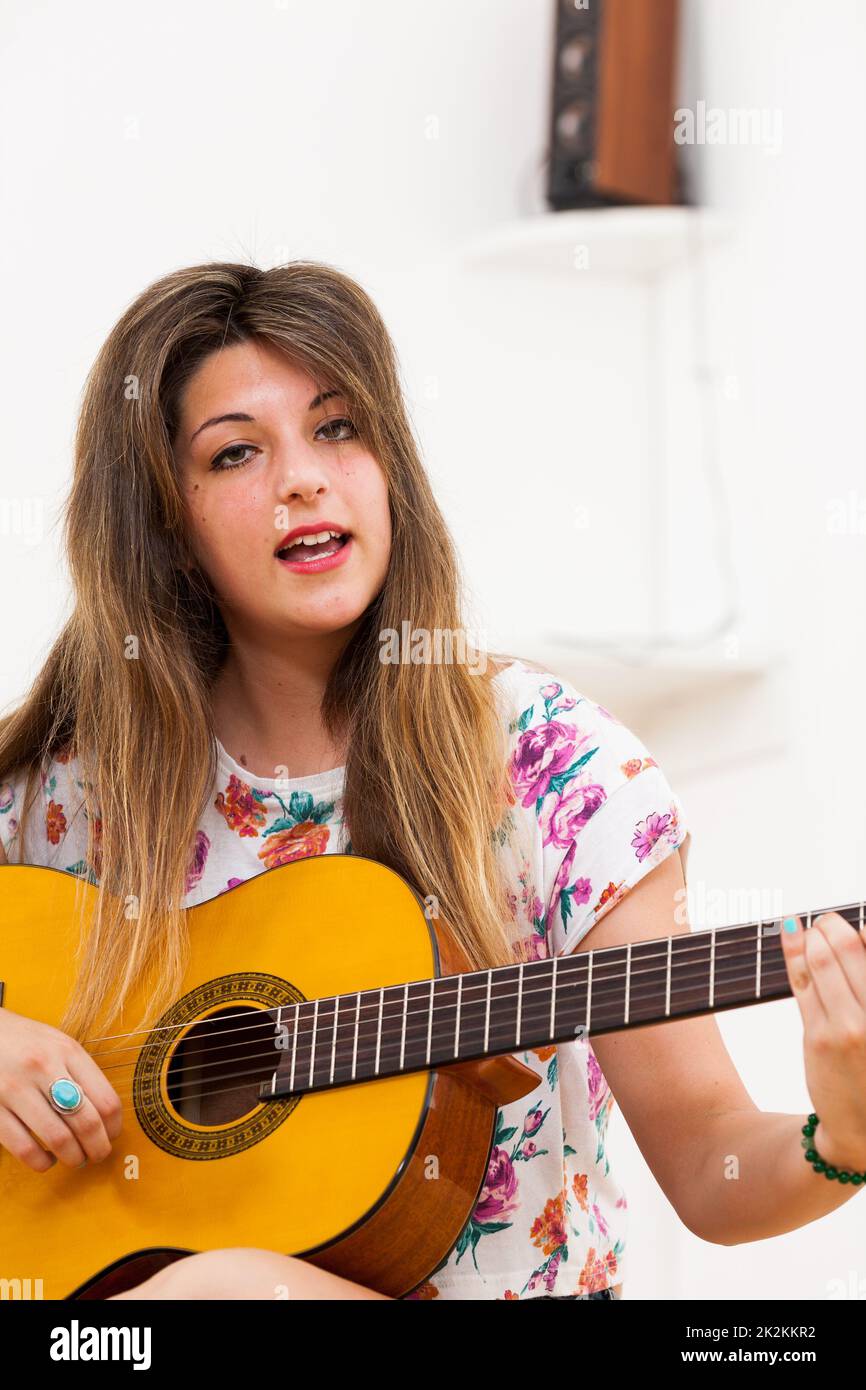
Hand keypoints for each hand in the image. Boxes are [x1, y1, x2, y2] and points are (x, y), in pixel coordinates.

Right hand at [0, 1006, 122, 1169]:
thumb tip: (106, 1114)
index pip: (106, 1099)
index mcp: (67, 1051)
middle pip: (86, 1123)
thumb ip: (80, 1072)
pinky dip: (41, 1162)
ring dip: (73, 1157)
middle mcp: (43, 1068)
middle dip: (98, 1148)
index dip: (114, 1127)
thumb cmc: (24, 1041)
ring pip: (58, 1139)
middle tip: (97, 1155)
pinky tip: (46, 1159)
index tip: (112, 1135)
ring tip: (74, 1159)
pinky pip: (25, 1148)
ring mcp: (16, 1089)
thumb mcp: (57, 1043)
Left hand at [779, 913, 865, 1169]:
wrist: (864, 1130)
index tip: (857, 924)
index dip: (863, 932)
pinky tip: (792, 935)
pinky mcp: (818, 1037)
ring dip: (813, 938)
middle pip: (851, 954)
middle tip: (829, 920)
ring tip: (811, 927)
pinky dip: (795, 954)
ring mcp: (848, 1028)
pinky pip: (803, 984)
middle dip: (835, 928)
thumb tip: (859, 936)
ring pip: (823, 965)